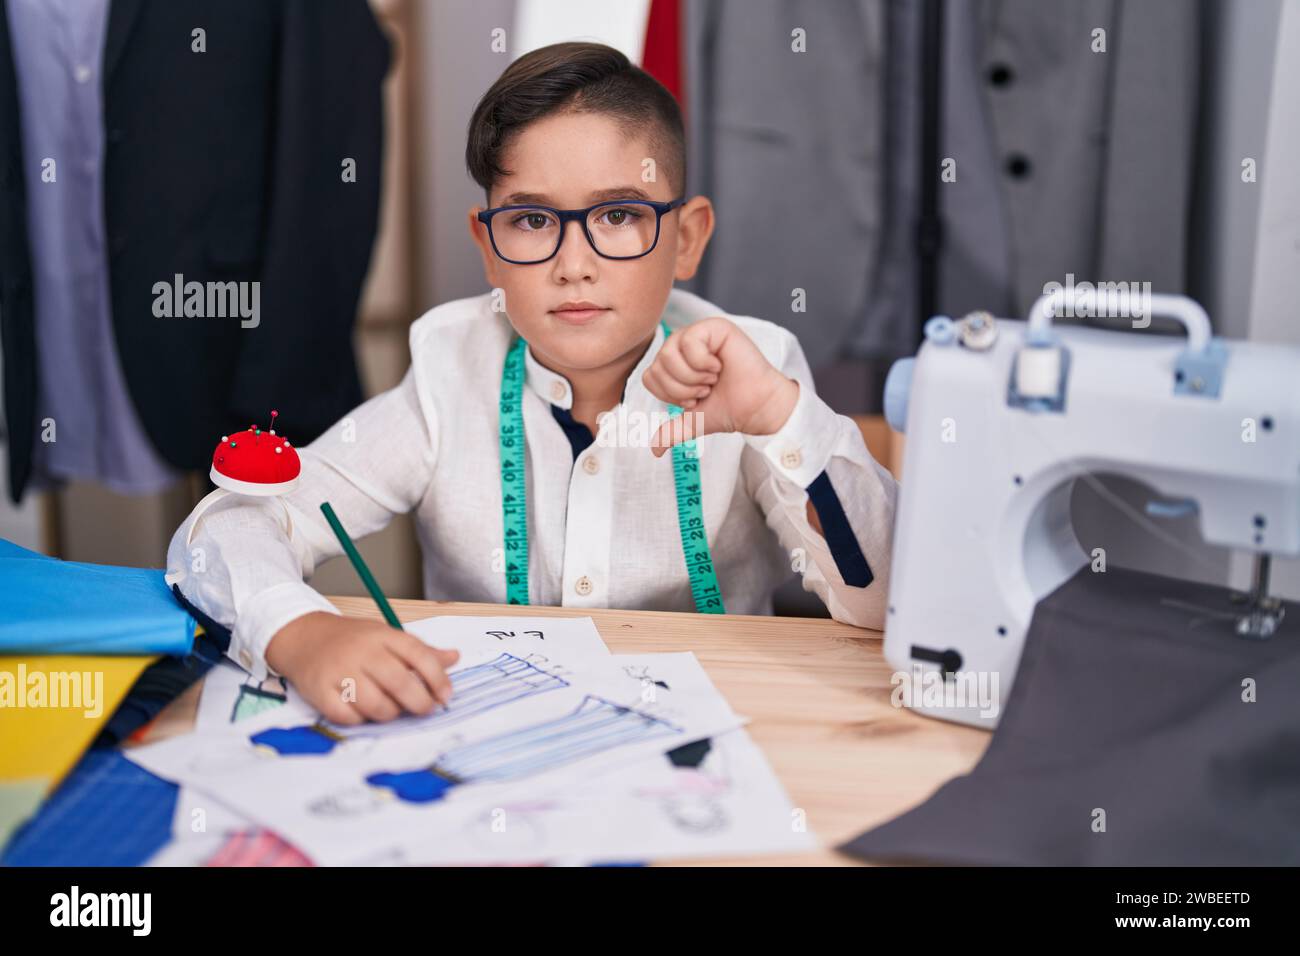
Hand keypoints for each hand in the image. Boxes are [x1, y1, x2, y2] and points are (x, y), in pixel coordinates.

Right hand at [265, 612, 459, 724]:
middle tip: (425, 710)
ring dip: (390, 714)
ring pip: (376, 705)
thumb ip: (420, 651)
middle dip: (420, 703)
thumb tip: (455, 657)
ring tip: (391, 709)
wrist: (303, 637)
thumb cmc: (352, 640)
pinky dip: (360, 720)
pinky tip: (363, 712)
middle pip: (400, 683)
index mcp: (383, 635)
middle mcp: (362, 652)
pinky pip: (348, 717)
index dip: (438, 679)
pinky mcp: (320, 692)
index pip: (419, 655)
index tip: (446, 696)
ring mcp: (339, 672)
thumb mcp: (387, 636)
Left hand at [643, 316, 798, 456]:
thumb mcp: (693, 421)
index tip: (696, 398)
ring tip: (712, 379)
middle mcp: (683, 344)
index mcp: (675, 362)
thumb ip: (671, 431)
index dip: (671, 395)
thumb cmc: (729, 408)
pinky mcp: (714, 326)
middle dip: (682, 388)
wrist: (756, 407)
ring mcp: (698, 333)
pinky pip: (689, 342)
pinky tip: (719, 366)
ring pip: (668, 355)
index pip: (650, 377)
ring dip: (692, 377)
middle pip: (657, 366)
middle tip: (706, 389)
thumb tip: (655, 450)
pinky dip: (703, 362)